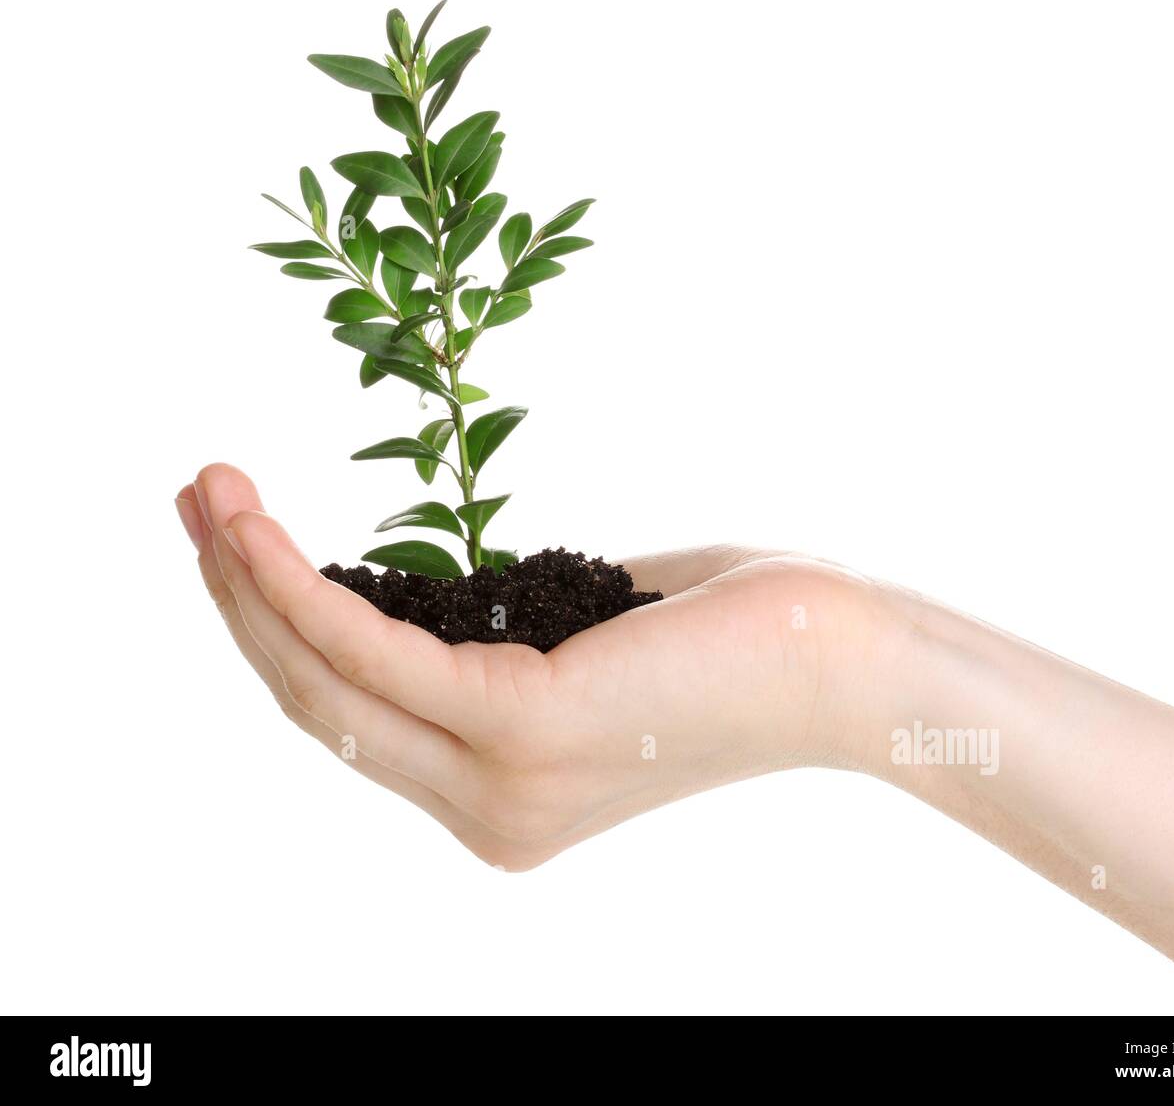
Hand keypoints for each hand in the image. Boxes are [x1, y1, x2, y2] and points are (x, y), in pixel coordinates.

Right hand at [175, 463, 876, 869]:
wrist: (852, 661)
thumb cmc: (738, 634)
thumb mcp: (588, 634)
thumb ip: (501, 635)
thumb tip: (434, 596)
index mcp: (505, 796)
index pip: (359, 718)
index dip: (279, 629)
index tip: (235, 538)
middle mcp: (490, 811)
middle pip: (321, 705)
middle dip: (242, 599)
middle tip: (193, 500)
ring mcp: (502, 782)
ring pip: (329, 681)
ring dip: (250, 579)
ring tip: (204, 489)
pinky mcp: (522, 727)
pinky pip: (376, 650)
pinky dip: (300, 583)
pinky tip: (253, 522)